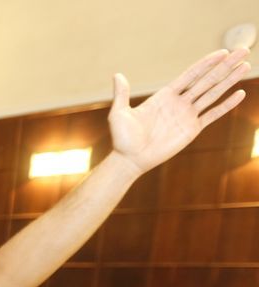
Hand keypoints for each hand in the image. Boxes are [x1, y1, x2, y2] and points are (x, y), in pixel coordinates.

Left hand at [109, 48, 248, 174]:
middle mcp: (179, 102)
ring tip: (245, 66)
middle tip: (243, 51)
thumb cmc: (122, 138)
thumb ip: (122, 94)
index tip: (222, 52)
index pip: (190, 75)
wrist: (130, 159)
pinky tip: (239, 93)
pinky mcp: (192, 129)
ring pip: (213, 94)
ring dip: (230, 80)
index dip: (206, 63)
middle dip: (225, 66)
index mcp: (165, 95)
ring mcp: (187, 115)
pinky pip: (213, 115)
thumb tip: (117, 75)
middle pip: (207, 80)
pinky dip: (226, 105)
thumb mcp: (119, 113)